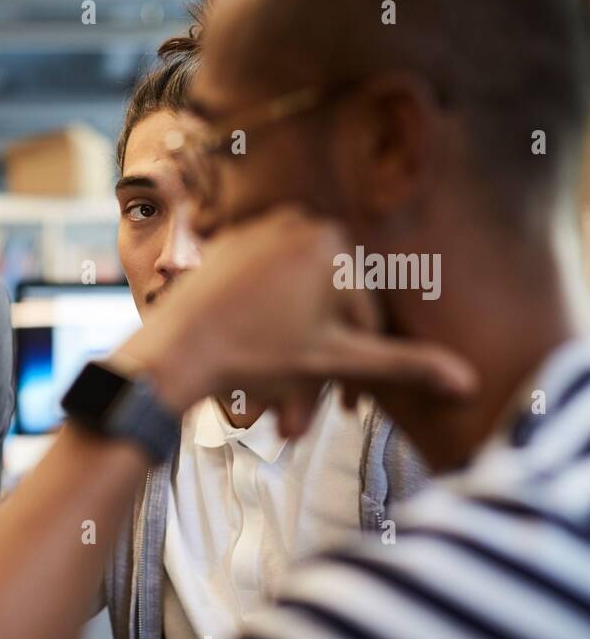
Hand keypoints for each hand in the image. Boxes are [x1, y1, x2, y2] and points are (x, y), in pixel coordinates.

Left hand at [115, 205, 475, 434]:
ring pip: (292, 306)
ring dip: (290, 360)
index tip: (350, 408)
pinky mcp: (223, 247)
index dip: (359, 370)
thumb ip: (400, 366)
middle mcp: (296, 222)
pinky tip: (248, 369)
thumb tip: (468, 381)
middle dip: (316, 371)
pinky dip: (261, 330)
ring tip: (273, 406)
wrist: (170, 353)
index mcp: (332, 240)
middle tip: (306, 415)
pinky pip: (258, 294)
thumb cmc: (252, 356)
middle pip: (324, 310)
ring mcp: (256, 230)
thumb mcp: (333, 362)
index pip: (363, 314)